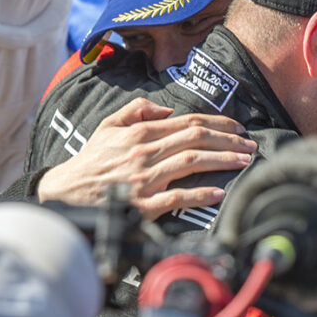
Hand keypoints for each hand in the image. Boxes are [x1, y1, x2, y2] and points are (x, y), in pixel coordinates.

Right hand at [36, 98, 255, 217]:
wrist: (65, 194)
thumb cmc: (90, 162)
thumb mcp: (107, 126)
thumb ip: (136, 111)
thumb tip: (167, 111)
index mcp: (139, 132)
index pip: (187, 122)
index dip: (218, 124)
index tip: (238, 129)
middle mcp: (144, 152)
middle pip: (196, 140)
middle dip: (229, 141)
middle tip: (251, 145)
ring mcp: (143, 179)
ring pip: (191, 163)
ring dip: (222, 162)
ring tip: (244, 162)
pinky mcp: (141, 205)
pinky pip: (175, 198)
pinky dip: (198, 195)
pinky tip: (218, 193)